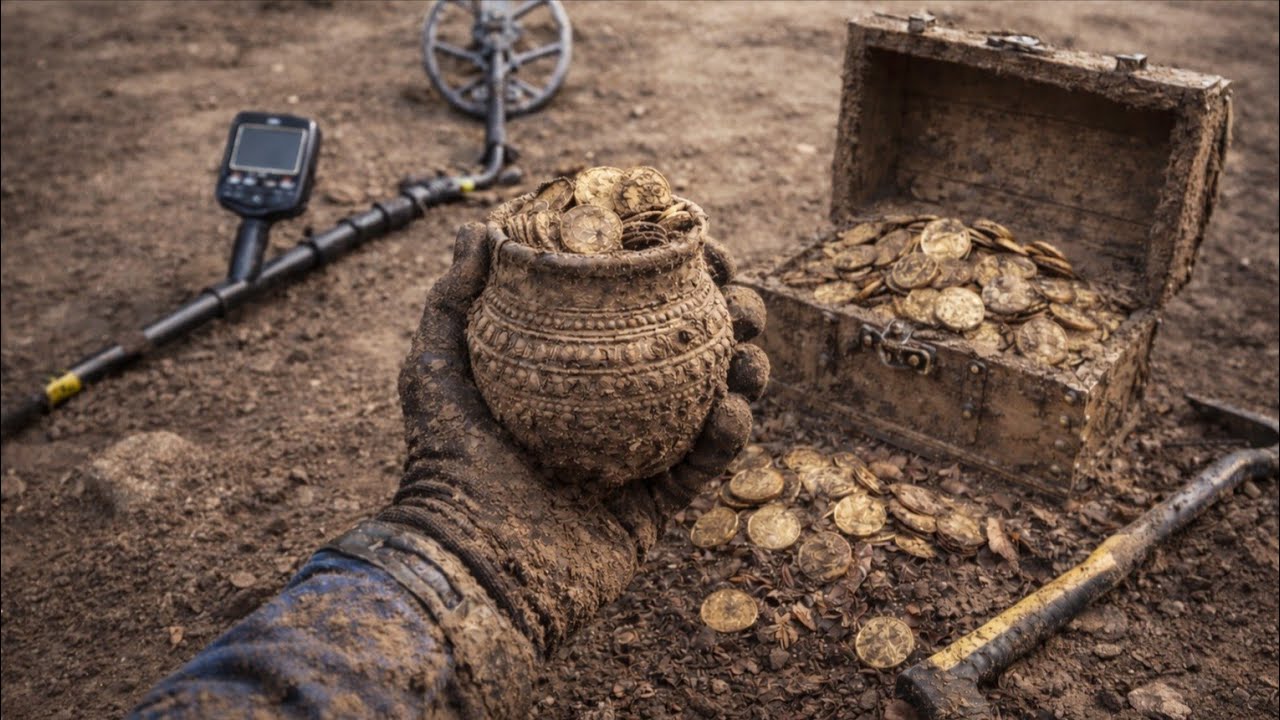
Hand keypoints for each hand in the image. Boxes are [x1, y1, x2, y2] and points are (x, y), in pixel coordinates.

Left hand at [377, 222, 768, 655]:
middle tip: (741, 300)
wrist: (467, 563)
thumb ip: (453, 298)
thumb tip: (478, 228)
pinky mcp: (656, 507)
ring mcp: (640, 456)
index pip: (637, 309)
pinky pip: (706, 466)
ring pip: (715, 401)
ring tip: (749, 354)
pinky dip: (731, 436)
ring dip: (747, 370)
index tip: (701, 244)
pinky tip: (733, 410)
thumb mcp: (436, 368)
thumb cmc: (443, 465)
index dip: (676, 274)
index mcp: (575, 371)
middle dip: (731, 316)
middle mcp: (614, 408)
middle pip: (692, 348)